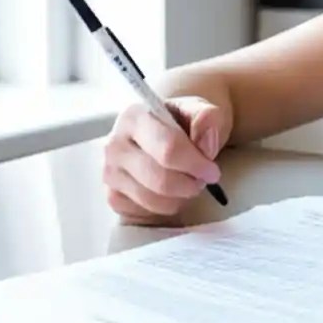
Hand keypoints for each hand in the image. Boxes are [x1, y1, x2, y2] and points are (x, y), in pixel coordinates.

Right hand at [102, 96, 230, 224]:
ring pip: (153, 199)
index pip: (168, 148)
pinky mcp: (112, 196)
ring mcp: (109, 172)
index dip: (196, 164)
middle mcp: (115, 144)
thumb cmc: (183, 124)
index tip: (212, 171)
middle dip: (189, 184)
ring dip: (180, 197)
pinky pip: (145, 212)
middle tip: (202, 180)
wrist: (165, 138)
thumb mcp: (200, 111)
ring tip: (187, 183)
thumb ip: (207, 119)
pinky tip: (170, 192)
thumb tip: (205, 144)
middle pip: (160, 179)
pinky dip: (165, 207)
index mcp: (135, 116)